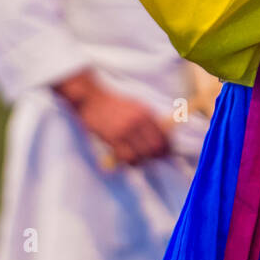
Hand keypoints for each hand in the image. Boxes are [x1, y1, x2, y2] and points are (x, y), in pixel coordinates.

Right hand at [53, 70, 169, 166]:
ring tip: (137, 159)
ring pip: (141, 154)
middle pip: (155, 147)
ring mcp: (126, 130)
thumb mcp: (136, 106)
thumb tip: (163, 134)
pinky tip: (125, 158)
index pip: (164, 135)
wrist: (93, 99)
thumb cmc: (114, 103)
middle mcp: (138, 121)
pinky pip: (125, 156)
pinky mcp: (113, 137)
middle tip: (151, 159)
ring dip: (141, 160)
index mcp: (146, 113)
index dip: (167, 147)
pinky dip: (127, 160)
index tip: (165, 152)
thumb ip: (149, 119)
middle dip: (156, 156)